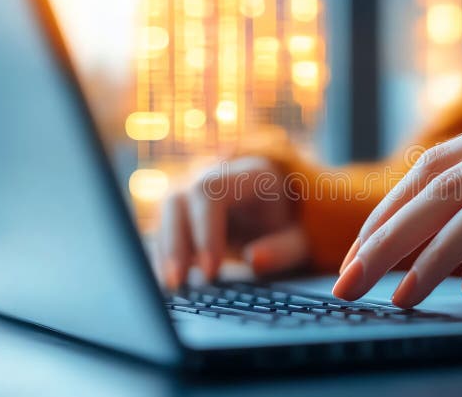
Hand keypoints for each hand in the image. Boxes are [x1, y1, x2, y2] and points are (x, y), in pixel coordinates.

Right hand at [157, 156, 307, 287]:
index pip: (211, 192)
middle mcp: (215, 175)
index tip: (211, 271)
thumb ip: (284, 248)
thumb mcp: (299, 238)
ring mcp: (194, 190)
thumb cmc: (288, 225)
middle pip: (179, 199)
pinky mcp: (181, 210)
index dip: (205, 231)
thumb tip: (255, 259)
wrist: (276, 209)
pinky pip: (163, 228)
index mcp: (249, 175)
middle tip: (178, 283)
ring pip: (165, 213)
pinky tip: (168, 281)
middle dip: (175, 243)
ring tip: (172, 287)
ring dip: (164, 251)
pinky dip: (162, 254)